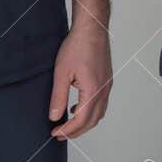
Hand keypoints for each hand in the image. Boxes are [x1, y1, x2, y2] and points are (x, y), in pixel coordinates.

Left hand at [50, 22, 110, 139]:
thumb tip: (54, 116)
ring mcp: (107, 85)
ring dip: (84, 122)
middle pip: (92, 120)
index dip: (68, 130)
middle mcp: (104, 90)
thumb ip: (58, 97)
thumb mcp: (61, 73)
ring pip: (99, 113)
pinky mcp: (107, 80)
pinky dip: (90, 111)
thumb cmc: (77, 46)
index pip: (81, 120)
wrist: (92, 28)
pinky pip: (101, 103)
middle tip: (60, 134)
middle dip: (76, 131)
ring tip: (68, 123)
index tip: (55, 133)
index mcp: (93, 90)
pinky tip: (77, 106)